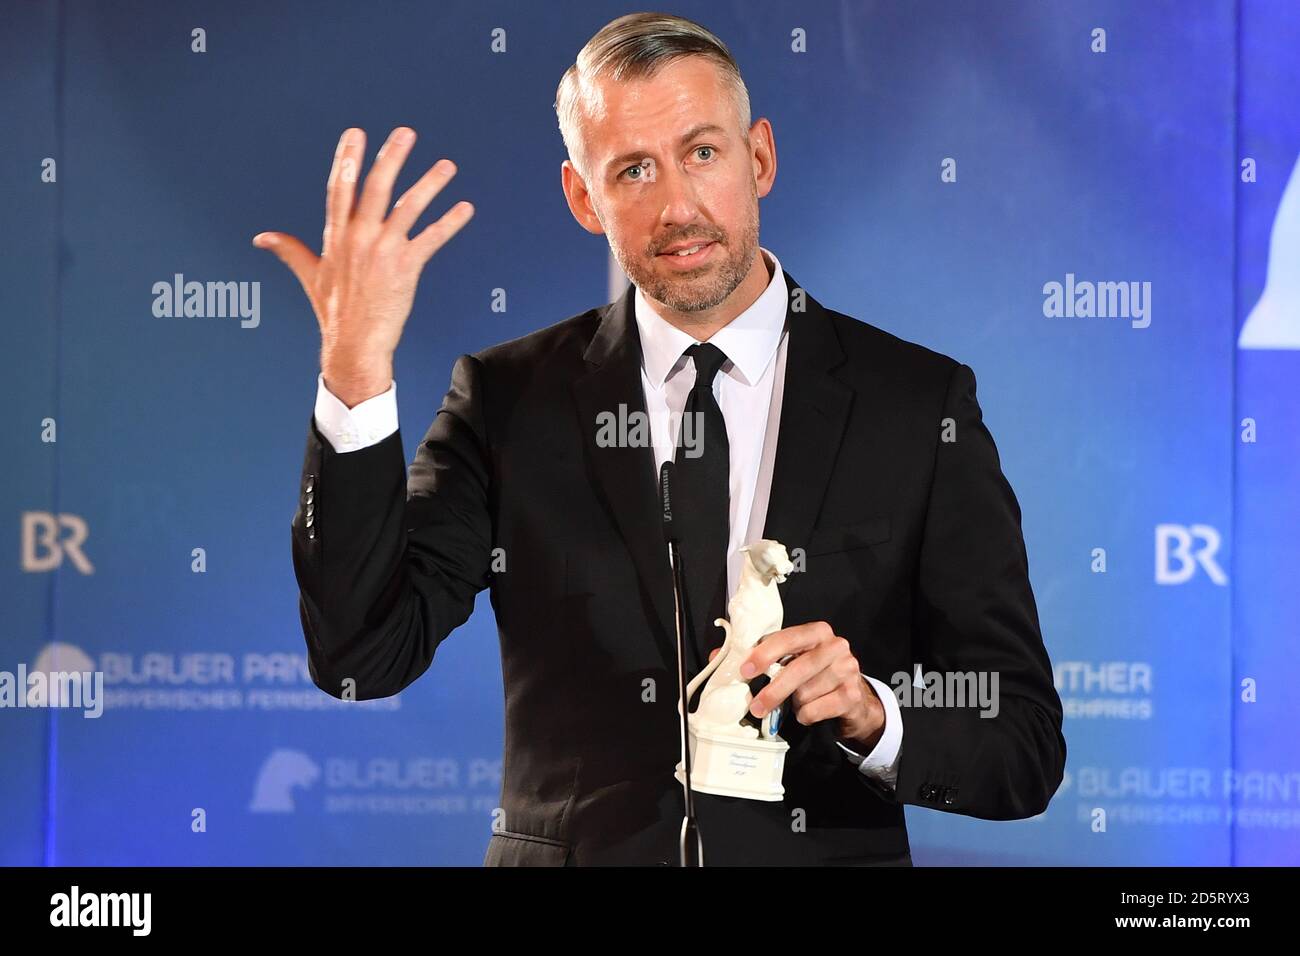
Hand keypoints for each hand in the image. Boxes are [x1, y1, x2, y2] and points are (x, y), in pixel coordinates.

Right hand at [252, 127, 473, 406]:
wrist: (354, 345)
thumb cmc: (333, 313)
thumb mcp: (308, 276)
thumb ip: (289, 250)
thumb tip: (262, 238)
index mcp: (336, 235)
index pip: (341, 187)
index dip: (348, 158)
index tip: (355, 133)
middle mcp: (359, 238)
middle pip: (377, 187)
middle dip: (392, 157)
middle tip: (406, 133)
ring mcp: (383, 251)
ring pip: (409, 208)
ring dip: (430, 184)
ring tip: (447, 166)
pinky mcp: (405, 268)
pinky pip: (432, 239)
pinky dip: (450, 223)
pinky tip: (465, 208)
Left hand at [735, 622, 884, 751]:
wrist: (851, 699)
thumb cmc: (813, 676)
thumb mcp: (790, 661)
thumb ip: (760, 656)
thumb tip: (718, 656)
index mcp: (816, 632)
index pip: (787, 638)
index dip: (764, 654)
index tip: (746, 670)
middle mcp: (836, 646)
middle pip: (797, 669)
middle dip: (773, 691)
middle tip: (755, 707)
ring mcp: (848, 669)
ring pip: (806, 692)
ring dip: (794, 703)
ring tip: (797, 702)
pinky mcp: (853, 694)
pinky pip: (818, 709)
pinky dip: (807, 715)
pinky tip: (809, 712)